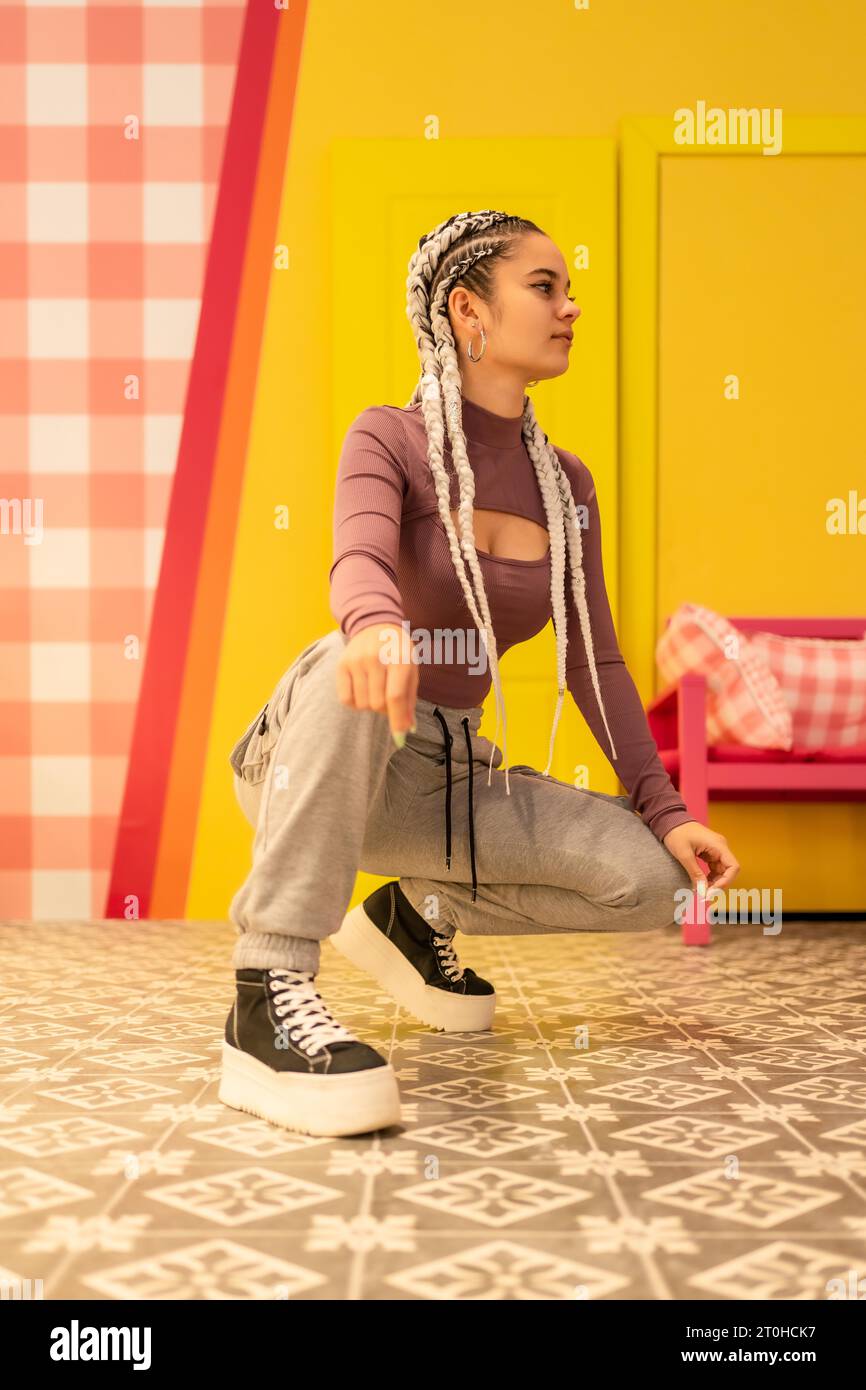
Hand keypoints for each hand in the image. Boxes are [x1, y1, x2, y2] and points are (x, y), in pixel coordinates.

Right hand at [335, 622, 418, 740]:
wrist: (376, 625)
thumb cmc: (398, 652)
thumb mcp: (411, 671)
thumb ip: (409, 700)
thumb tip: (406, 729)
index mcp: (399, 659)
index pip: (395, 697)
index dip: (397, 720)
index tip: (400, 736)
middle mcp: (376, 658)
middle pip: (377, 704)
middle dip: (385, 709)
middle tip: (388, 699)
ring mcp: (356, 661)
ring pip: (362, 704)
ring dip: (370, 704)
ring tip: (375, 689)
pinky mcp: (341, 665)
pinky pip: (346, 699)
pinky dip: (355, 702)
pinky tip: (362, 689)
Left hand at [662, 820, 739, 893]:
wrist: (669, 820)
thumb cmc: (676, 833)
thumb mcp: (684, 855)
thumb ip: (695, 873)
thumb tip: (702, 891)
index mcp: (718, 845)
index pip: (733, 867)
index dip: (726, 881)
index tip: (712, 891)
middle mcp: (720, 847)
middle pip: (728, 871)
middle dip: (719, 884)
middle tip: (705, 895)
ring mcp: (715, 850)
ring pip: (721, 871)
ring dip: (714, 882)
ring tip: (701, 891)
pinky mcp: (709, 853)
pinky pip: (714, 868)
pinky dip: (709, 878)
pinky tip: (700, 884)